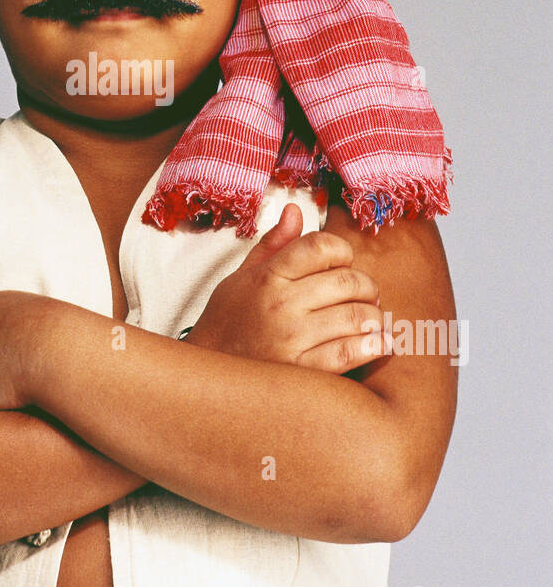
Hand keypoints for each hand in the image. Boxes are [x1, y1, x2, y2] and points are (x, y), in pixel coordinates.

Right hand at [185, 203, 391, 372]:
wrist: (209, 376)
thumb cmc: (227, 322)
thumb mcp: (242, 276)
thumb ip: (273, 244)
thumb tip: (295, 210)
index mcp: (267, 276)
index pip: (321, 247)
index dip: (342, 250)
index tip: (343, 262)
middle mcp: (280, 304)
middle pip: (347, 281)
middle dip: (367, 285)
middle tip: (366, 294)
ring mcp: (292, 339)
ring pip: (356, 316)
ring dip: (374, 316)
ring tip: (370, 319)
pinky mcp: (303, 371)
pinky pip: (351, 352)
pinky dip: (373, 345)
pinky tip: (378, 343)